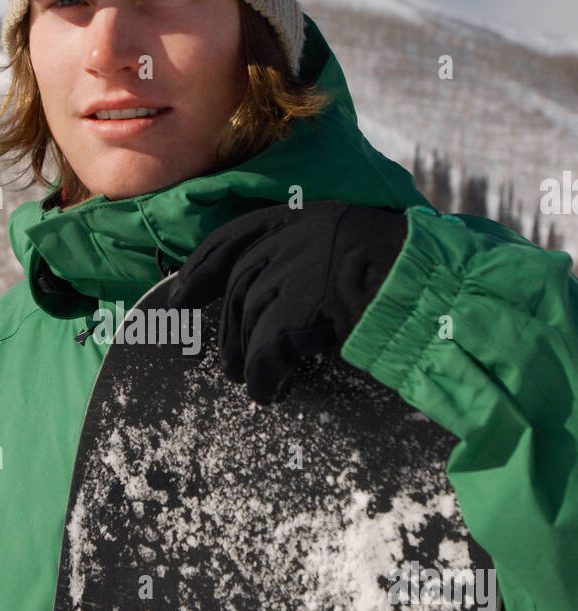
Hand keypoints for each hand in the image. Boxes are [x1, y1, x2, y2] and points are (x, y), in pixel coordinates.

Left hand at [167, 200, 407, 403]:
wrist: (431, 285)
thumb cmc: (403, 269)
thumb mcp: (351, 243)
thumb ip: (313, 255)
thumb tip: (275, 295)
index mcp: (303, 216)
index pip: (232, 238)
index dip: (200, 269)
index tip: (179, 295)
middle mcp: (290, 239)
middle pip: (239, 288)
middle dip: (225, 331)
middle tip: (226, 363)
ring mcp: (291, 273)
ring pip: (248, 324)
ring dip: (246, 360)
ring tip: (254, 382)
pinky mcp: (295, 312)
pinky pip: (265, 355)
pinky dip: (264, 380)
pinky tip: (272, 394)